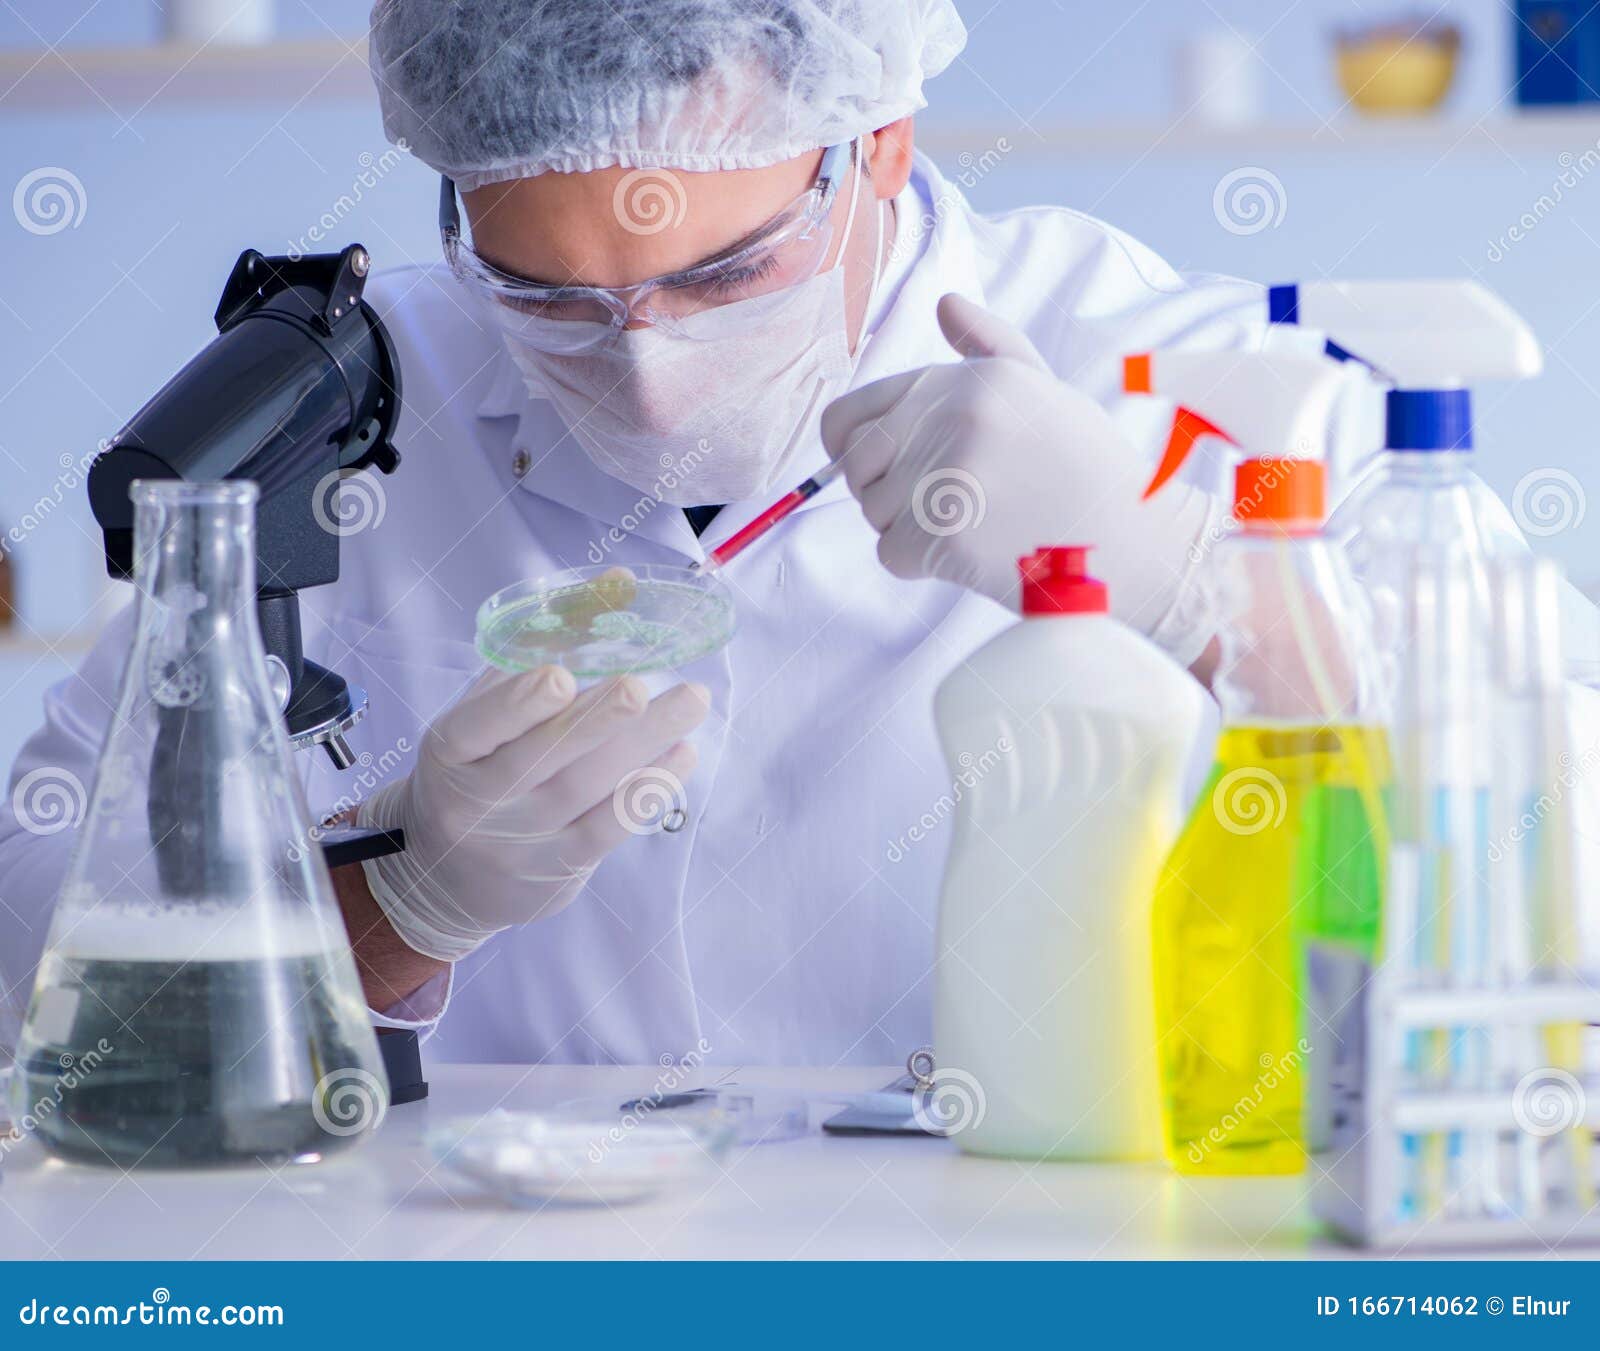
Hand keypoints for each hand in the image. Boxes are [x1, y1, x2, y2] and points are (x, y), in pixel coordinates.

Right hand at [359, 665, 709, 960]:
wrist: (448, 875)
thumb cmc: (480, 764)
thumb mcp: (490, 704)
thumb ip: (548, 642)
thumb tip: (621, 580)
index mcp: (450, 750)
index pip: (479, 726)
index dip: (518, 705)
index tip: (560, 677)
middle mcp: (478, 800)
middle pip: (540, 758)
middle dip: (594, 720)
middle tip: (640, 686)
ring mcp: (518, 840)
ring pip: (584, 789)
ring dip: (643, 744)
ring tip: (691, 702)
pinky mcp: (557, 869)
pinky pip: (608, 828)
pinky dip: (647, 789)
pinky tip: (682, 753)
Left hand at [820, 294, 1222, 663]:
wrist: (1133, 539)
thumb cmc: (1082, 465)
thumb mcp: (1041, 387)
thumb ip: (985, 344)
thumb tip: (944, 304)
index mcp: (967, 380)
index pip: (846, 415)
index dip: (854, 446)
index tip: (885, 463)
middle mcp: (952, 419)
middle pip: (854, 466)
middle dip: (881, 487)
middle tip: (934, 499)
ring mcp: (946, 479)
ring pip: (873, 512)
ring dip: (906, 525)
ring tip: (968, 520)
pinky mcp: (944, 537)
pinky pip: (891, 554)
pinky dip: (921, 563)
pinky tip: (969, 550)